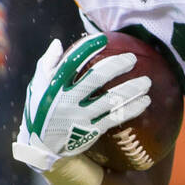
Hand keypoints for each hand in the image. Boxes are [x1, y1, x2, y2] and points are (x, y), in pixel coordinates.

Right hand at [12, 32, 150, 171]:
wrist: (42, 146)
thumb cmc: (40, 110)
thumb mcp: (37, 86)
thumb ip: (48, 63)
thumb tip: (59, 42)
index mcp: (54, 86)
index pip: (72, 62)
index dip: (88, 48)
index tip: (103, 38)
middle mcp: (68, 100)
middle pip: (96, 78)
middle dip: (116, 66)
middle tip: (132, 59)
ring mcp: (81, 116)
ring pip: (111, 100)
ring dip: (131, 90)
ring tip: (147, 82)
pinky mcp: (91, 130)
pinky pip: (115, 118)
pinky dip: (132, 109)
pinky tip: (145, 102)